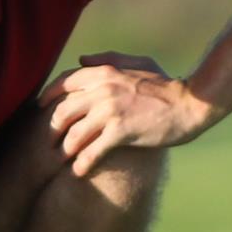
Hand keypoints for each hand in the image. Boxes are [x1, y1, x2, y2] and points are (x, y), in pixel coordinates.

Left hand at [38, 52, 210, 175]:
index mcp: (105, 71)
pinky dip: (81, 164)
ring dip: (65, 150)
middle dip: (51, 128)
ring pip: (74, 133)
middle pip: (63, 111)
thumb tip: (81, 60)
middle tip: (48, 142)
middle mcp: (103, 90)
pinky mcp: (120, 132)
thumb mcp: (138, 63)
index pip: (65, 82)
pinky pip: (91, 151)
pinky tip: (78, 172)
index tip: (40, 108)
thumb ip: (109, 59)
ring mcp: (111, 111)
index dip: (48, 96)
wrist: (191, 104)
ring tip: (62, 161)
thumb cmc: (166, 84)